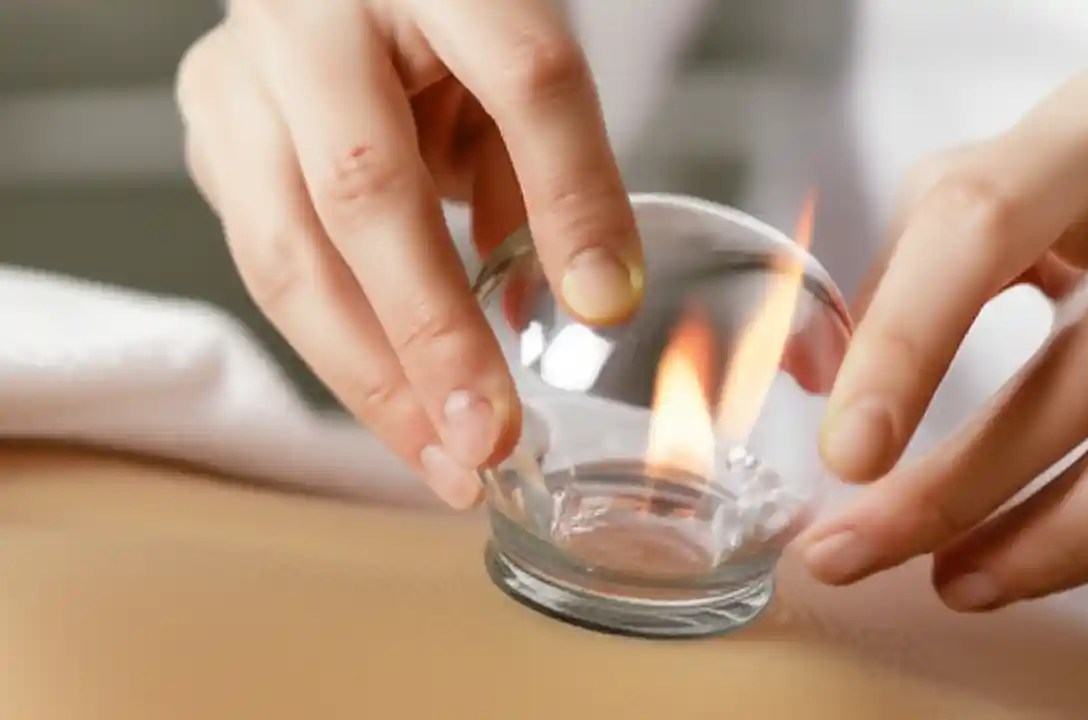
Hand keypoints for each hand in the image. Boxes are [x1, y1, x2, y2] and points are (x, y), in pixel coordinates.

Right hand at [176, 0, 642, 508]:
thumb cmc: (442, 17)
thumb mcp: (517, 59)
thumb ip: (549, 164)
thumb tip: (583, 301)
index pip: (519, 76)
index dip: (566, 195)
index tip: (602, 302)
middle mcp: (309, 16)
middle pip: (363, 188)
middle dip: (429, 335)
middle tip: (487, 440)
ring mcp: (238, 76)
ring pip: (284, 252)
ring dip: (369, 376)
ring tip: (443, 459)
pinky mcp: (210, 135)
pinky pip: (267, 266)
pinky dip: (337, 350)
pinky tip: (396, 409)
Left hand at [802, 47, 1087, 609]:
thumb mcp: (1039, 159)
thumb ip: (921, 250)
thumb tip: (822, 375)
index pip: (978, 231)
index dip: (901, 348)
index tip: (845, 453)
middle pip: (1073, 373)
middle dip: (946, 490)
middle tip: (850, 551)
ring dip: (1048, 541)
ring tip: (955, 583)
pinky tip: (1043, 559)